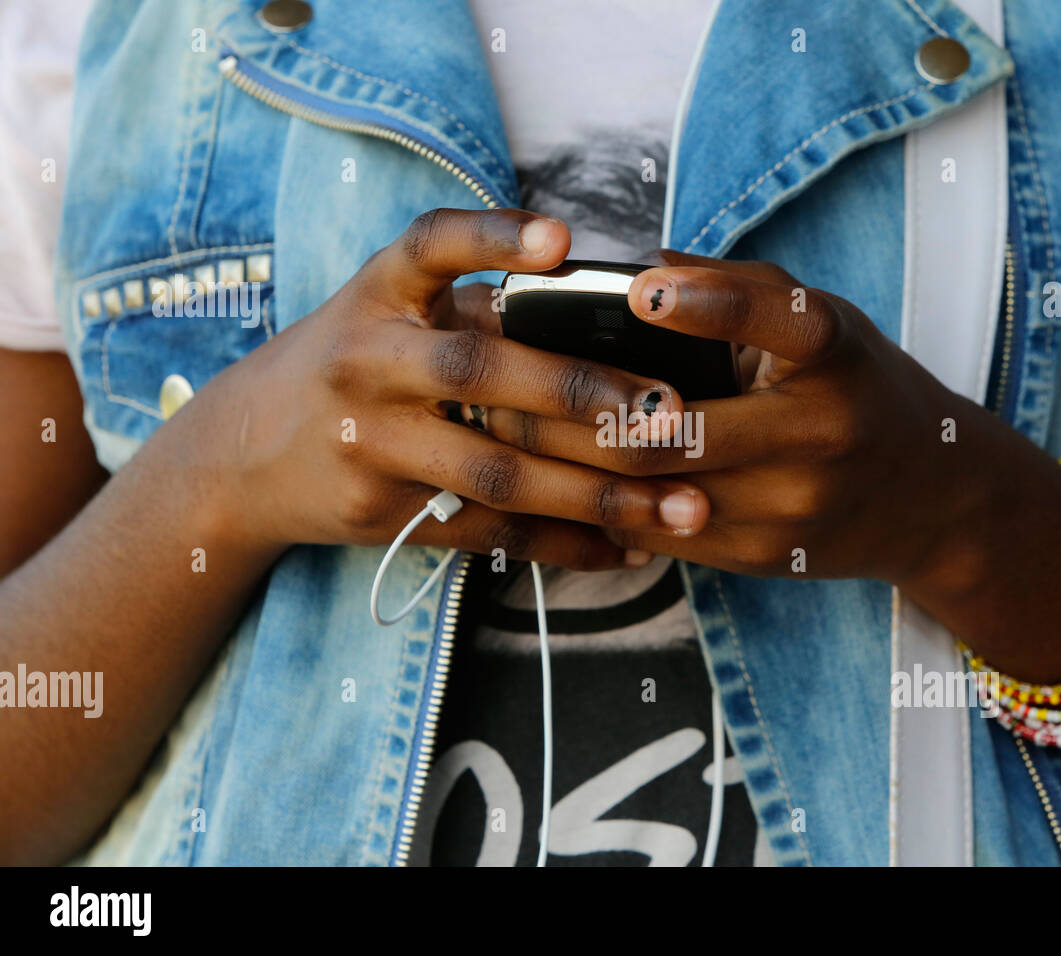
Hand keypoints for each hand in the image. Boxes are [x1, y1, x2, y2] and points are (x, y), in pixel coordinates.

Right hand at [167, 210, 712, 569]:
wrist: (241, 454)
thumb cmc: (351, 366)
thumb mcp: (388, 317)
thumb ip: (471, 309)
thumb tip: (603, 315)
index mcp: (379, 294)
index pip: (431, 248)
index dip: (494, 238)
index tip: (563, 239)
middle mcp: (370, 361)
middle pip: (481, 372)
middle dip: (584, 393)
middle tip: (671, 413)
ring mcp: (372, 442)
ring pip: (498, 473)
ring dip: (599, 496)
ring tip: (683, 509)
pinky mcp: (383, 512)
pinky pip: (490, 534)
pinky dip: (567, 544)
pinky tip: (629, 550)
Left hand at [469, 250, 1001, 579]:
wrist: (929, 497)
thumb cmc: (852, 386)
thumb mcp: (820, 325)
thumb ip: (739, 292)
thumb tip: (634, 270)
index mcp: (832, 355)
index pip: (777, 320)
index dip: (708, 304)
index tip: (640, 293)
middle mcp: (819, 432)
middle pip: (675, 431)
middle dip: (573, 412)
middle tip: (500, 383)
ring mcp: (793, 506)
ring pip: (652, 493)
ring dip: (567, 466)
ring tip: (502, 432)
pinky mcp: (767, 557)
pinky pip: (662, 534)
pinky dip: (600, 508)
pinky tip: (549, 482)